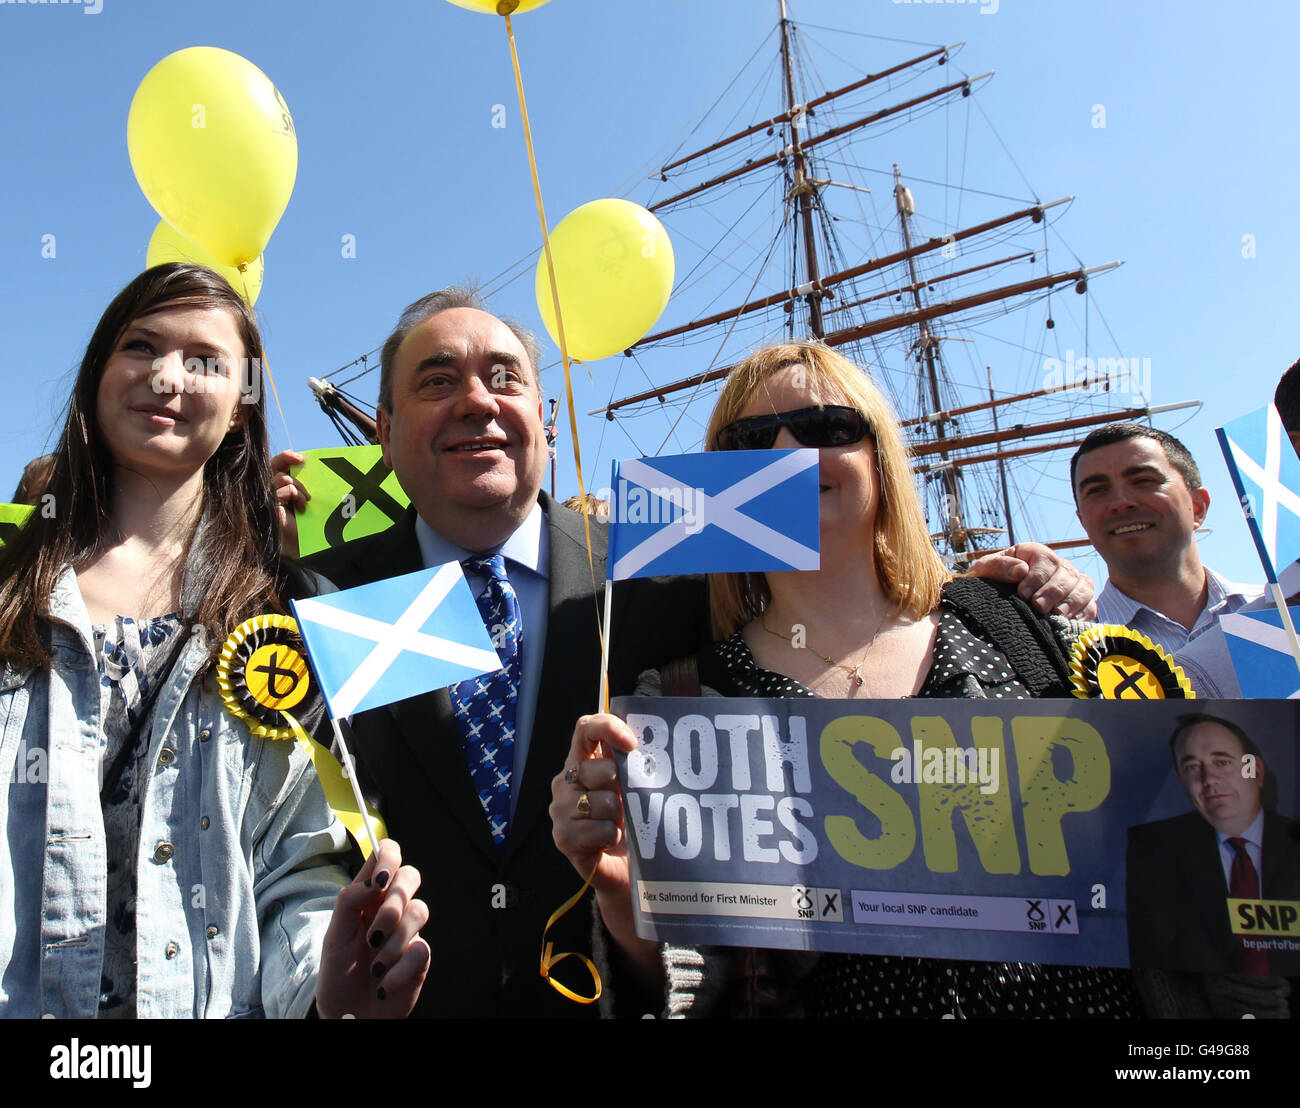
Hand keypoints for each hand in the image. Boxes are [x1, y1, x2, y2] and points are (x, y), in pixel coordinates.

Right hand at [272, 449, 307, 559]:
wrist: (306, 544)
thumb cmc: (307, 522)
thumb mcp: (306, 496)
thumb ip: (301, 481)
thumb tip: (304, 461)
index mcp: (278, 487)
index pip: (276, 465)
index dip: (285, 457)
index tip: (300, 457)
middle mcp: (269, 492)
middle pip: (272, 466)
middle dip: (285, 460)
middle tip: (300, 461)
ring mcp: (268, 500)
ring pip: (280, 478)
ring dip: (298, 486)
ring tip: (307, 500)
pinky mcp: (270, 508)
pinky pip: (283, 491)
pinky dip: (296, 496)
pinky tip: (302, 508)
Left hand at [314, 839, 430, 1017]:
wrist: (348, 1016)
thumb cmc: (339, 974)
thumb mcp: (334, 935)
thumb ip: (350, 900)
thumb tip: (376, 879)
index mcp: (369, 896)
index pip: (387, 856)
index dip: (388, 857)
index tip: (380, 879)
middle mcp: (392, 908)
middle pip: (411, 876)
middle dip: (394, 903)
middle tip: (375, 931)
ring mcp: (408, 931)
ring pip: (419, 911)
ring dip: (393, 943)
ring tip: (375, 966)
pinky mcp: (420, 957)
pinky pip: (421, 949)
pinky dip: (398, 971)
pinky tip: (383, 984)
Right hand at [550, 714, 636, 897]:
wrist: (623, 870)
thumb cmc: (629, 824)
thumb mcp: (632, 789)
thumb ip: (631, 765)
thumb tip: (644, 749)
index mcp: (582, 760)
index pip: (585, 728)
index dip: (608, 728)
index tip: (632, 744)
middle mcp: (566, 781)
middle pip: (599, 768)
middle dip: (622, 788)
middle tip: (626, 803)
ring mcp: (559, 808)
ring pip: (603, 801)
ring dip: (619, 817)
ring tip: (618, 826)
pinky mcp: (563, 837)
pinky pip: (599, 828)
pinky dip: (612, 836)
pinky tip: (608, 841)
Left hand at [967, 542, 1096, 618]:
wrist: (995, 602)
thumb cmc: (990, 583)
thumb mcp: (985, 571)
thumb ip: (998, 566)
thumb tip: (1020, 570)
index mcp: (1034, 552)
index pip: (1046, 559)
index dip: (1037, 576)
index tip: (1023, 594)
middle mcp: (1058, 565)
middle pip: (1066, 573)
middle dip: (1053, 591)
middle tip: (1039, 607)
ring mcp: (1072, 583)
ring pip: (1083, 587)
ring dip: (1071, 602)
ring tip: (1055, 616)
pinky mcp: (1080, 602)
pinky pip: (1090, 606)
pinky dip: (1082, 614)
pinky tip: (1067, 623)